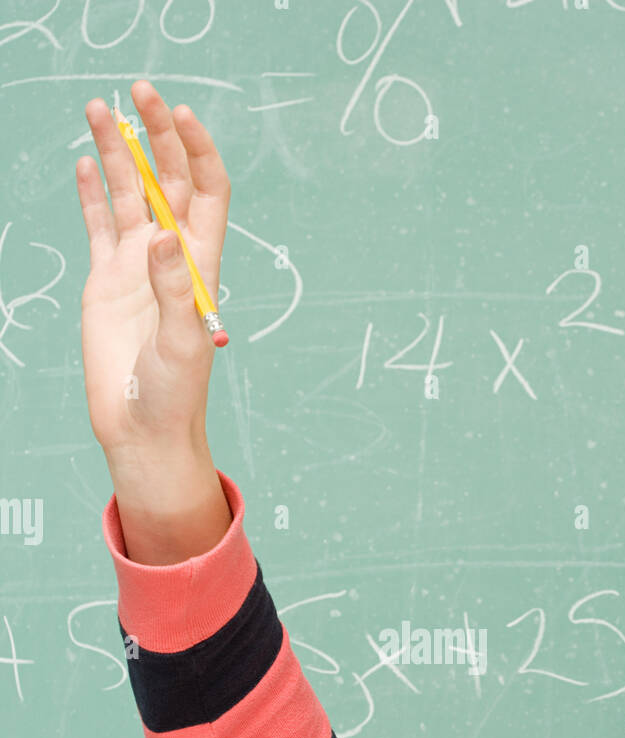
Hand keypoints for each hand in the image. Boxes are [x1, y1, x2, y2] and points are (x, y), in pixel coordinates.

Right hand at [76, 80, 230, 454]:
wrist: (141, 425)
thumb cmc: (175, 391)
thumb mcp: (183, 341)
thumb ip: (173, 288)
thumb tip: (162, 234)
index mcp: (200, 263)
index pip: (207, 191)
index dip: (198, 151)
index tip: (179, 116)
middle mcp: (170, 255)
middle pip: (168, 180)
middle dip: (156, 134)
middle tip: (140, 91)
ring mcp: (135, 264)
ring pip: (129, 192)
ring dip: (117, 151)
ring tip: (98, 108)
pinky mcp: (105, 279)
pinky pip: (99, 224)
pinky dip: (92, 193)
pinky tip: (83, 162)